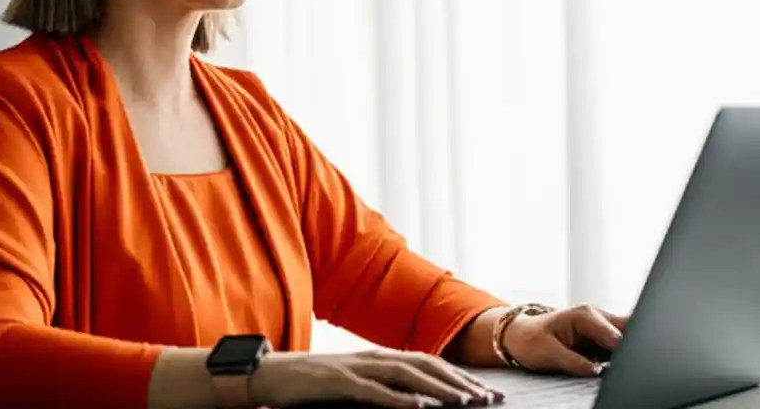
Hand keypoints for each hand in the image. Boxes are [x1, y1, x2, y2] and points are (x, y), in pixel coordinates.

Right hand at [245, 349, 506, 407]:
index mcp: (379, 357)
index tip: (486, 391)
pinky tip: (421, 408)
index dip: (459, 376)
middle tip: (489, 397)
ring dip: (439, 389)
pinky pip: (375, 391)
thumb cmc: (312, 384)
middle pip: (426, 366)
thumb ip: (382, 387)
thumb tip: (417, 400)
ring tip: (466, 401)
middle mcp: (374, 357)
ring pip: (407, 376)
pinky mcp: (338, 383)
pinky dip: (400, 399)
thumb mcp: (353, 382)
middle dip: (461, 382)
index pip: (429, 364)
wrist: (269, 374)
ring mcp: (356, 368)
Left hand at [501, 305, 627, 376]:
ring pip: (627, 338)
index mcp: (586, 316)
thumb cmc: (530, 340)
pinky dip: (620, 357)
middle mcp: (597, 317)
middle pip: (629, 329)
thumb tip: (598, 372)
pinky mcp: (600, 339)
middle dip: (632, 346)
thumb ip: (575, 362)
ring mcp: (601, 328)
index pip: (616, 335)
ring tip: (619, 368)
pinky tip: (615, 366)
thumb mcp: (548, 353)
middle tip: (628, 366)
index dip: (625, 351)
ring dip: (626, 353)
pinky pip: (618, 347)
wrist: (520, 336)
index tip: (627, 366)